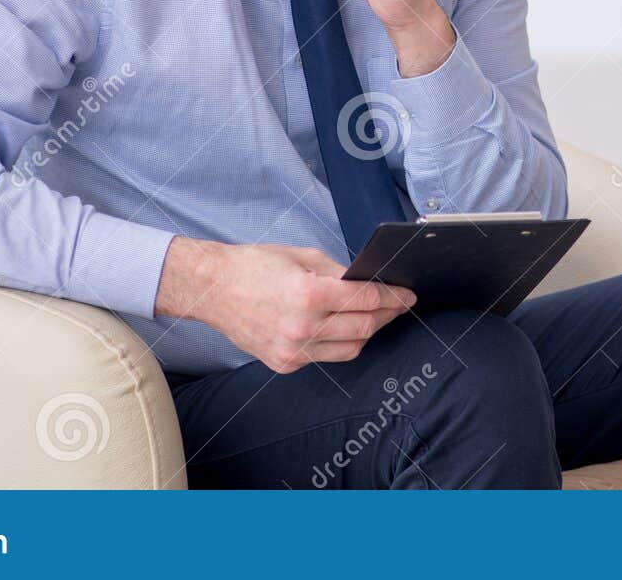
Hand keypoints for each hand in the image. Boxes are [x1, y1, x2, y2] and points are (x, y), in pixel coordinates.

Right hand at [155, 237, 415, 373]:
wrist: (213, 289)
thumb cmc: (255, 265)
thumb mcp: (303, 257)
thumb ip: (339, 274)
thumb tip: (369, 284)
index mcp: (308, 294)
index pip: (367, 301)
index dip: (394, 297)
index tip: (409, 294)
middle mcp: (302, 327)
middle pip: (364, 327)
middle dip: (387, 315)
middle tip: (399, 304)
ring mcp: (293, 350)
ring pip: (351, 349)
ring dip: (367, 332)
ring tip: (375, 317)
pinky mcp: (285, 364)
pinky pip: (326, 357)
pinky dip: (339, 343)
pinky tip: (342, 328)